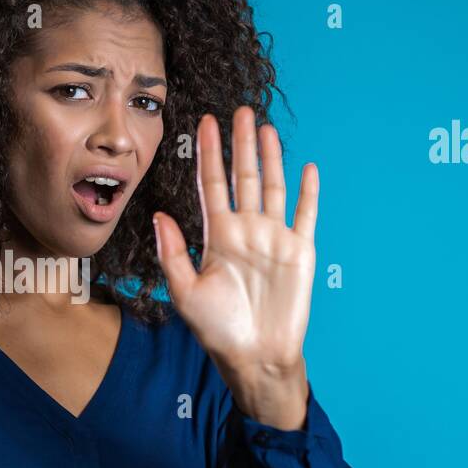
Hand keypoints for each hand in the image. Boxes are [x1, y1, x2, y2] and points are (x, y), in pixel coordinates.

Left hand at [152, 107, 315, 427]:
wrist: (255, 356)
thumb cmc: (218, 329)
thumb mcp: (185, 292)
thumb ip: (172, 253)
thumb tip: (160, 214)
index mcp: (217, 236)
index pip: (212, 184)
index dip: (208, 153)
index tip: (203, 121)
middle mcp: (246, 230)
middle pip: (242, 177)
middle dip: (239, 144)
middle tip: (238, 110)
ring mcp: (274, 237)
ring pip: (271, 187)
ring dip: (269, 158)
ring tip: (265, 128)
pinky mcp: (300, 251)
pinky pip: (305, 215)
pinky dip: (307, 192)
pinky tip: (306, 167)